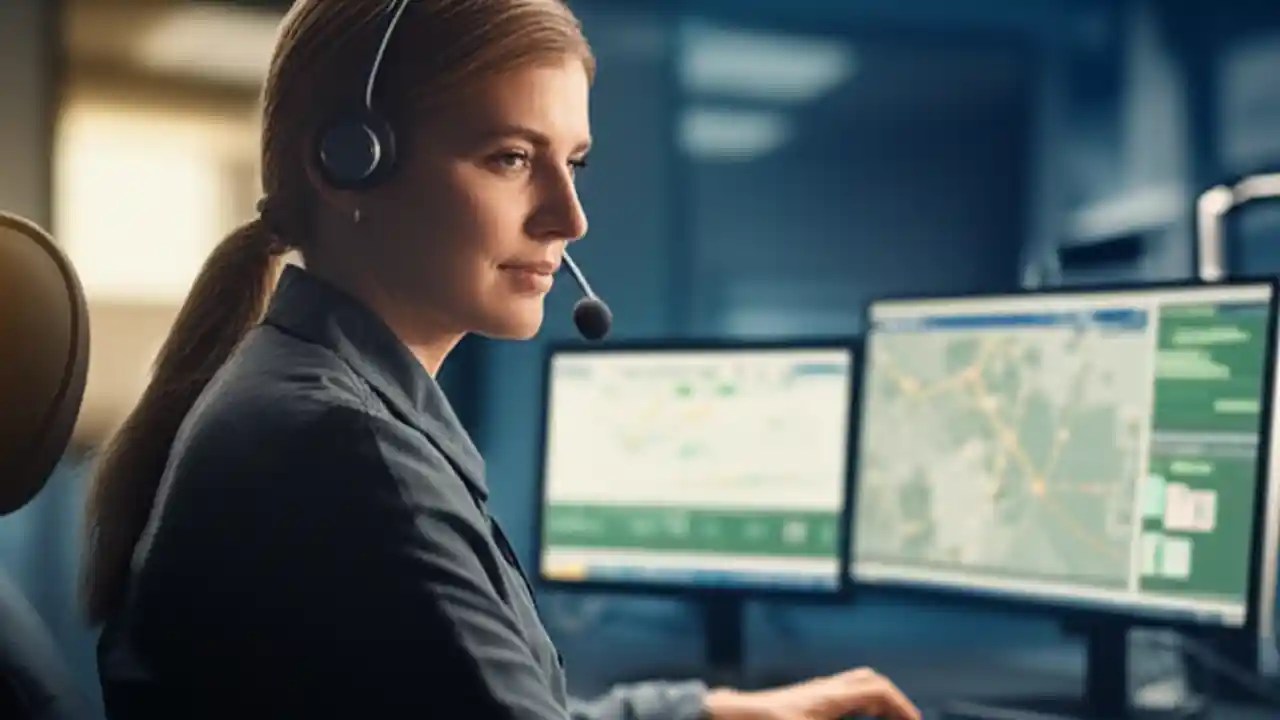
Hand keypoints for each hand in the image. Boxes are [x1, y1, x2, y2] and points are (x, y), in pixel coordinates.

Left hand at [702, 667, 921, 719]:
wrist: (730, 716)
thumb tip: (869, 715)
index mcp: (831, 696)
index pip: (878, 692)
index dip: (903, 707)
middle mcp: (824, 688)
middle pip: (868, 680)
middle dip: (892, 699)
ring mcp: (812, 691)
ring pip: (853, 684)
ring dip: (874, 700)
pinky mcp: (802, 699)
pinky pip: (840, 692)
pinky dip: (857, 703)